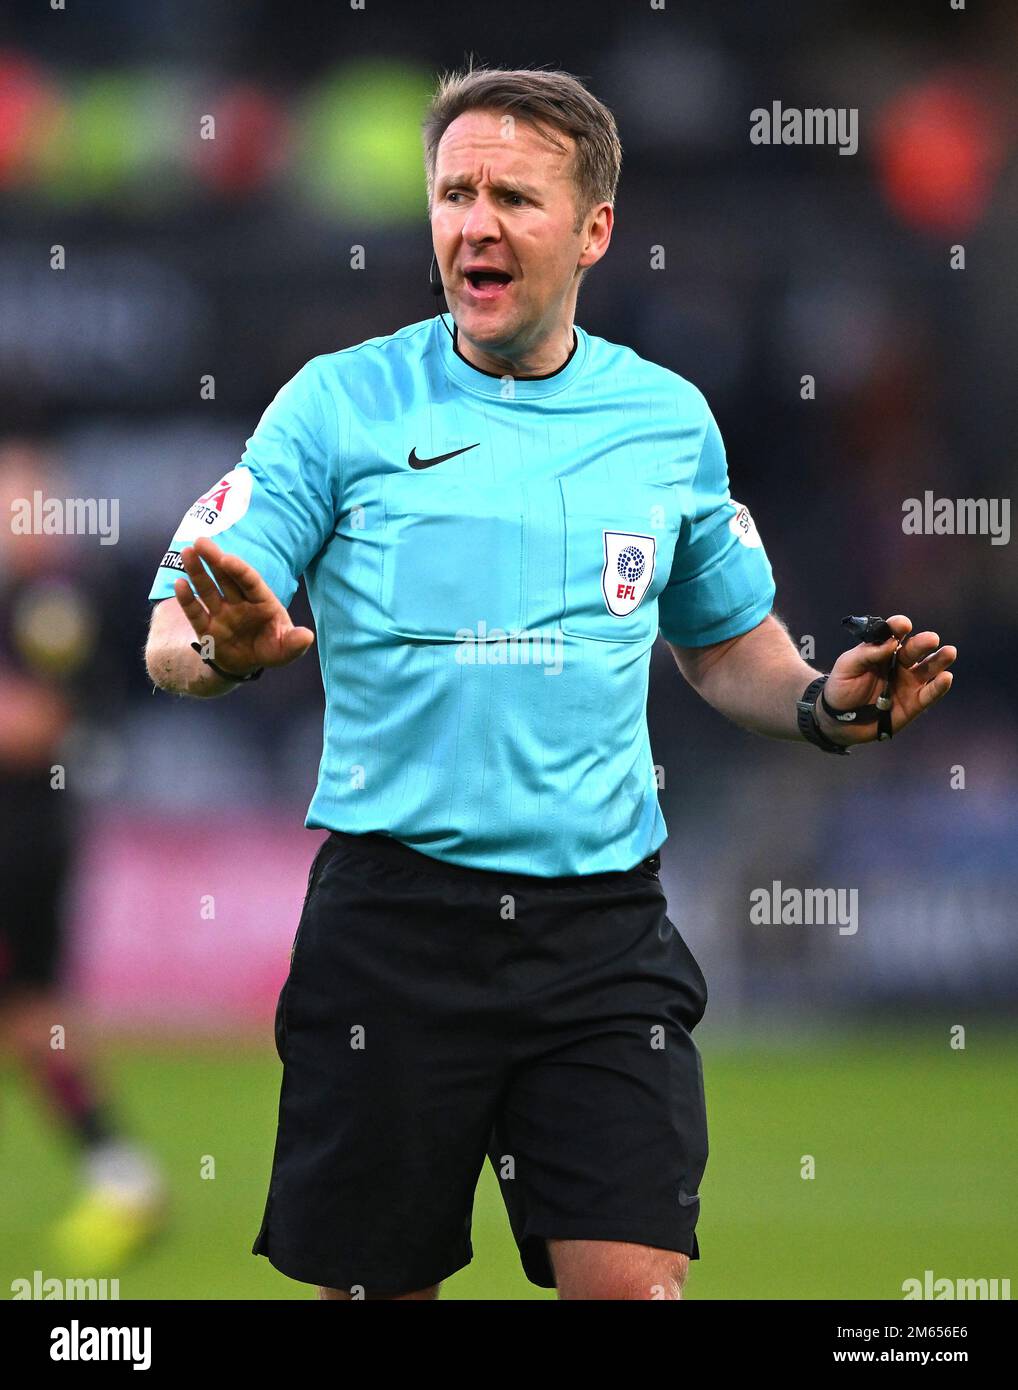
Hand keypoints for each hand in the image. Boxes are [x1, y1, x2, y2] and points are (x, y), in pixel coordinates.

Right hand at [174, 537, 314, 676]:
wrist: (247, 665)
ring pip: (208, 589)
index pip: (250, 581)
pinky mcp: (205, 627)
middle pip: (226, 577)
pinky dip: (187, 599)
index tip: (226, 559)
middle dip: (214, 559)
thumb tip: (307, 636)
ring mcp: (221, 613)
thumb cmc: (271, 649)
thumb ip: (294, 643)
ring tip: (187, 552)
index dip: (238, 570)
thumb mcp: (285, 650)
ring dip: (197, 571)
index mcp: (262, 602)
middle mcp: (239, 602)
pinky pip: (195, 611)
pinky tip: (179, 584)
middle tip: (201, 541)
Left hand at [816, 613, 955, 745]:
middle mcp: (899, 664)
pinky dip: (939, 686)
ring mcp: (908, 683)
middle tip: (931, 639)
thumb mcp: (847, 666)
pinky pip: (929, 694)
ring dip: (939, 660)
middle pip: (914, 650)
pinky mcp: (914, 703)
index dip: (898, 628)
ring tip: (949, 652)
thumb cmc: (841, 688)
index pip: (893, 634)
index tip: (902, 625)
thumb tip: (891, 642)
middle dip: (923, 643)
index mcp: (882, 650)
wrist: (839, 720)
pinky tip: (946, 678)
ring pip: (928, 669)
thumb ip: (867, 653)